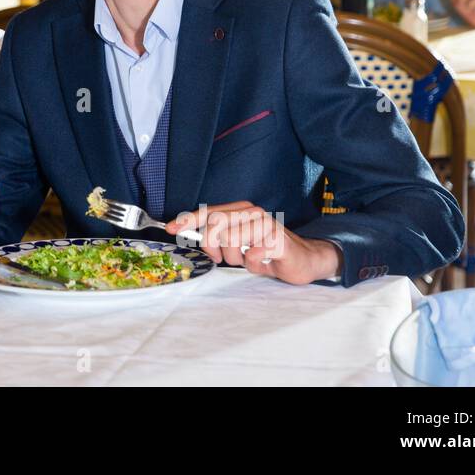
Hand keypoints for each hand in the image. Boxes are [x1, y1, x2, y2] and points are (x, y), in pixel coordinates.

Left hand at [165, 201, 341, 284]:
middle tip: (220, 257)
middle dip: (212, 245)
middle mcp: (252, 212)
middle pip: (215, 224)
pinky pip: (251, 256)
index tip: (170, 228)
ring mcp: (266, 224)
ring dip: (235, 258)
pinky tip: (264, 262)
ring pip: (231, 241)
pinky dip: (253, 265)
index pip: (208, 211)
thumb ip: (217, 235)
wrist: (303, 260)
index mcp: (241, 210)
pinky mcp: (277, 240)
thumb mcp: (237, 242)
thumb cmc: (266, 251)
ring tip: (248, 259)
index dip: (188, 220)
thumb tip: (185, 231)